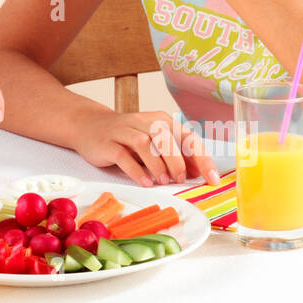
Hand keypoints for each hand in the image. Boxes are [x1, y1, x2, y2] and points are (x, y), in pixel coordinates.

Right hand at [75, 109, 220, 187]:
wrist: (89, 126)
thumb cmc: (127, 137)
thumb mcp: (154, 142)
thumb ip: (175, 154)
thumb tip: (198, 171)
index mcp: (161, 120)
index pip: (188, 137)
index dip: (202, 158)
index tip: (212, 178)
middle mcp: (144, 122)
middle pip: (166, 138)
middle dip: (177, 162)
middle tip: (180, 180)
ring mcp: (124, 131)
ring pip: (145, 144)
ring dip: (157, 165)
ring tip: (162, 182)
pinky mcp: (108, 144)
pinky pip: (124, 156)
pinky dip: (137, 171)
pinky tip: (145, 182)